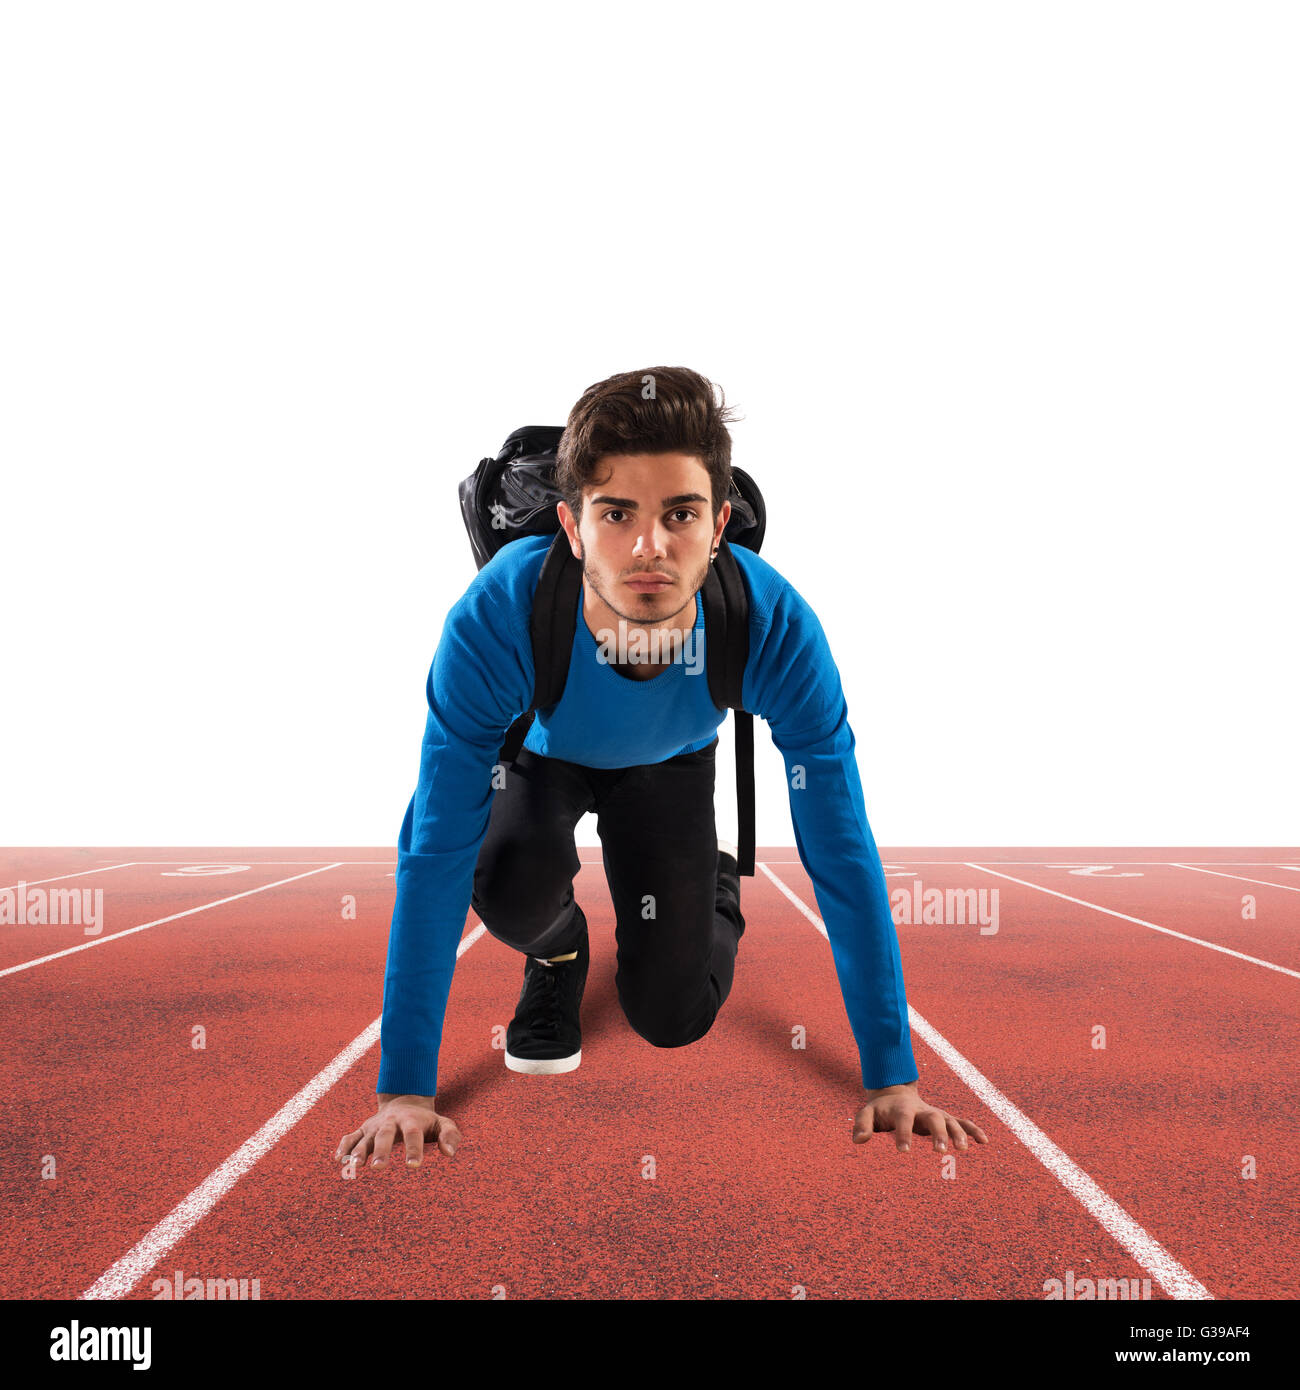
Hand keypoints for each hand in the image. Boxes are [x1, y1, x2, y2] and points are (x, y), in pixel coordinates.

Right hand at [334, 1093, 461, 1170]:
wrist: (406, 1100)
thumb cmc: (426, 1121)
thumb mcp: (442, 1124)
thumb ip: (450, 1135)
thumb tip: (449, 1153)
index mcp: (411, 1121)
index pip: (413, 1134)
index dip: (414, 1149)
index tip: (414, 1165)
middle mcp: (391, 1122)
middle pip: (385, 1135)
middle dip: (382, 1151)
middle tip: (379, 1168)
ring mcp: (375, 1126)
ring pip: (365, 1138)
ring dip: (358, 1151)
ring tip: (353, 1166)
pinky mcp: (363, 1130)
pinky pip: (350, 1137)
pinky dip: (343, 1146)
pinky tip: (338, 1159)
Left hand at [852, 1082, 987, 1153]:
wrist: (895, 1094)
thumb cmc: (880, 1110)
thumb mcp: (866, 1113)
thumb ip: (862, 1124)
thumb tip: (859, 1140)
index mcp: (902, 1110)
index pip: (903, 1121)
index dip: (903, 1134)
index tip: (903, 1151)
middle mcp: (922, 1110)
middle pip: (933, 1118)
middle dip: (937, 1133)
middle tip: (940, 1151)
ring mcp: (936, 1114)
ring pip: (951, 1120)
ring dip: (958, 1133)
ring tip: (963, 1149)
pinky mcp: (945, 1118)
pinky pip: (963, 1123)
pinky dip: (974, 1130)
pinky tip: (984, 1142)